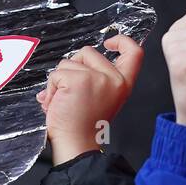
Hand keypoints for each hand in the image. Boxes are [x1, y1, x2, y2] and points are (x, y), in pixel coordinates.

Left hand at [37, 34, 143, 164]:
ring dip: (59, 80)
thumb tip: (77, 61)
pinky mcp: (78, 80)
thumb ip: (98, 77)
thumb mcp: (102, 97)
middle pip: (89, 51)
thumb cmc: (84, 125)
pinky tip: (56, 103)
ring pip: (68, 62)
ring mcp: (97, 78)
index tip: (109, 42)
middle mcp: (114, 79)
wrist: (76, 144)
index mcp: (123, 84)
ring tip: (64, 101)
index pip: (134, 53)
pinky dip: (51, 88)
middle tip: (73, 92)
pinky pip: (56, 74)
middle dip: (74, 67)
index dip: (123, 40)